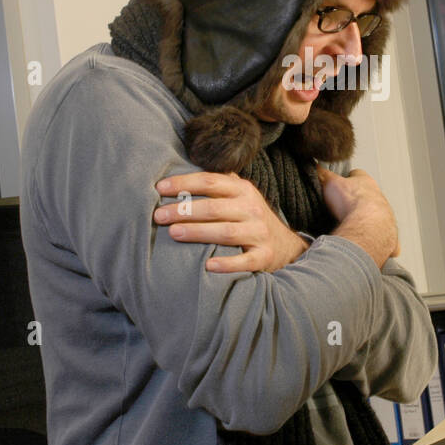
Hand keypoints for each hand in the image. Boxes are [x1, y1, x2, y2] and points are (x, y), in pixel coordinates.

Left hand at [154, 172, 308, 272]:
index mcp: (242, 190)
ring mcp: (259, 233)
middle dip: (184, 211)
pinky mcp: (264, 256)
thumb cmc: (248, 218)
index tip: (160, 188)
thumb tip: (175, 179)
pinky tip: (208, 266)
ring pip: (226, 232)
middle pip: (214, 208)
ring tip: (173, 233)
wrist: (284, 245)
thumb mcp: (238, 196)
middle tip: (159, 216)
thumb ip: (215, 186)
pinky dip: (227, 264)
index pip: (210, 182)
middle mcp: (252, 208)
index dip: (184, 183)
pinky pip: (245, 261)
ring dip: (198, 232)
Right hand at [316, 167, 398, 266]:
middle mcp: (380, 198)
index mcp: (366, 182)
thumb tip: (314, 166)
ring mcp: (387, 217)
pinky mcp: (389, 237)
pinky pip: (386, 239)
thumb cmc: (351, 204)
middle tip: (344, 209)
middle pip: (369, 196)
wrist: (368, 227)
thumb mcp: (330, 183)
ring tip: (353, 227)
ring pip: (379, 216)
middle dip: (359, 201)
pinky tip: (368, 244)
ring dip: (368, 221)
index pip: (357, 174)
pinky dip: (379, 242)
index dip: (347, 178)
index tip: (340, 184)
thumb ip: (322, 174)